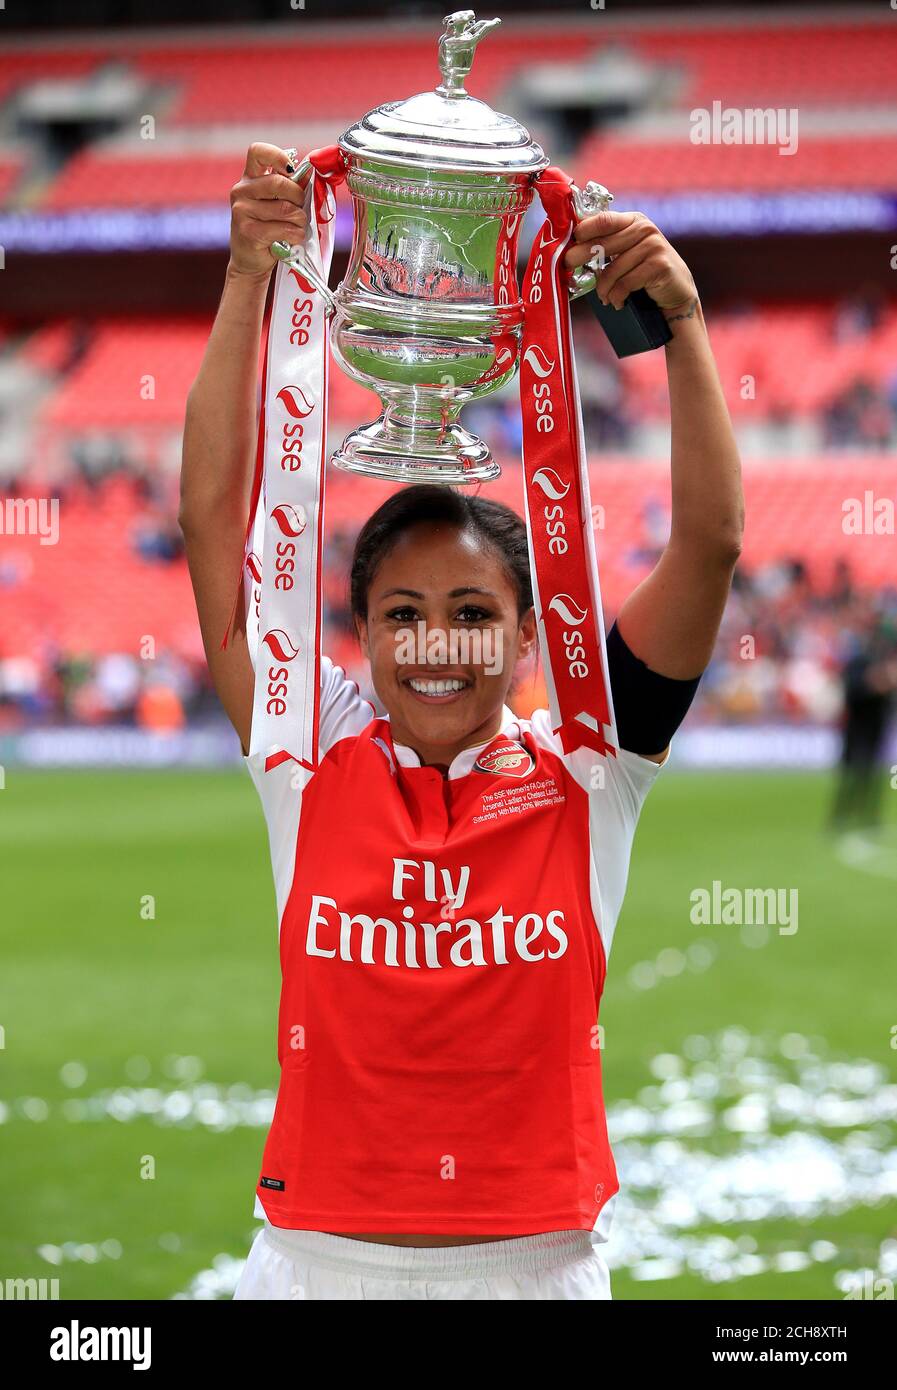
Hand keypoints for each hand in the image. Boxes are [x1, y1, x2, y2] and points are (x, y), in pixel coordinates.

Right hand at [228, 142, 308, 278]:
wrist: (250, 261)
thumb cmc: (268, 229)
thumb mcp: (275, 204)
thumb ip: (289, 188)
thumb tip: (310, 172)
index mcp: (249, 179)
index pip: (257, 151)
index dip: (277, 155)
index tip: (291, 170)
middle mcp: (241, 191)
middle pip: (279, 182)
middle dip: (298, 197)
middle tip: (299, 209)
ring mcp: (242, 211)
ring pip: (286, 208)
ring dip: (299, 220)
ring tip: (296, 227)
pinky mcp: (249, 232)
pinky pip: (284, 228)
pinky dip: (295, 235)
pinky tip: (292, 239)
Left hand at [564, 209, 697, 315]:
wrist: (675, 294)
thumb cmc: (644, 274)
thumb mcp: (626, 254)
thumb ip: (607, 246)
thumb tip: (570, 250)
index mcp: (633, 221)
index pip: (603, 220)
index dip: (582, 231)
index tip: (566, 244)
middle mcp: (644, 228)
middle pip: (602, 243)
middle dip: (580, 256)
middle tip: (566, 267)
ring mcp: (654, 245)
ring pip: (612, 269)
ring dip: (603, 289)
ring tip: (605, 297)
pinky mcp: (659, 265)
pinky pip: (625, 283)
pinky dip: (617, 297)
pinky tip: (618, 302)